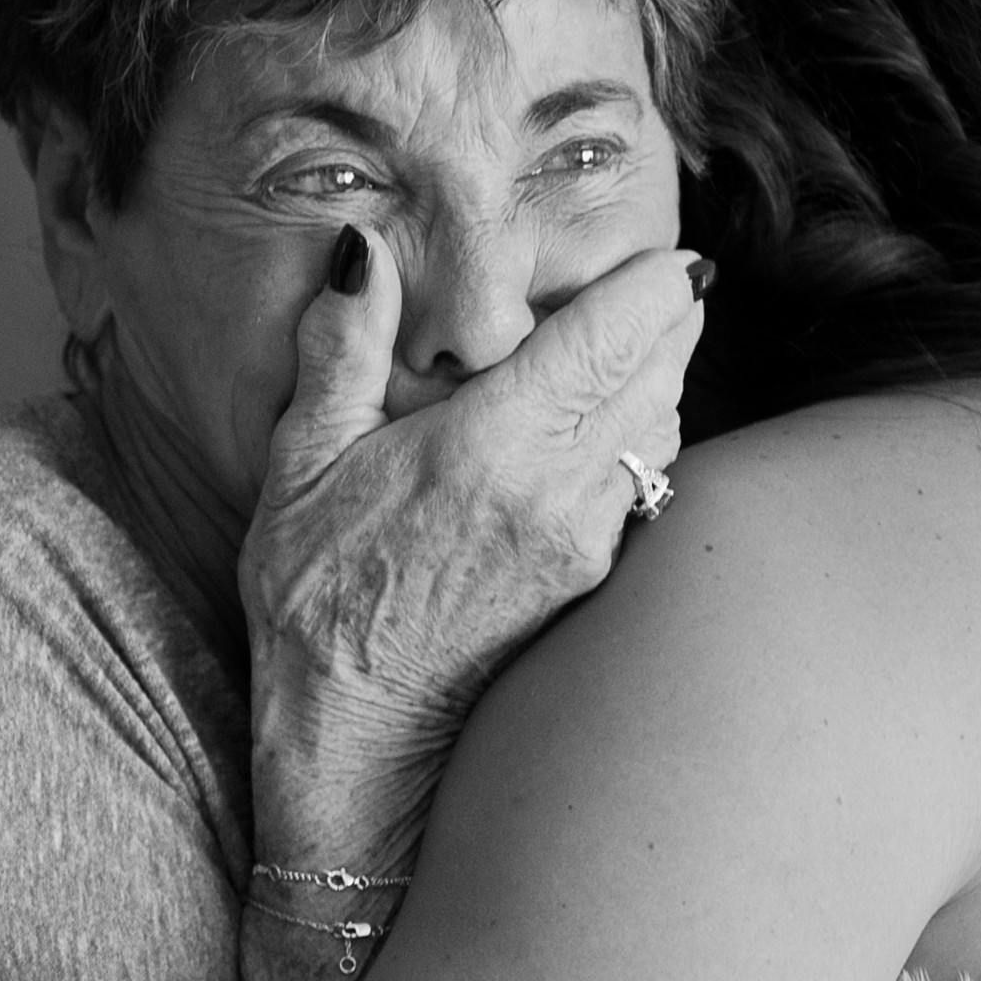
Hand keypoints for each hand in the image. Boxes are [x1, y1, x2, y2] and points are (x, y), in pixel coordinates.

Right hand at [240, 232, 704, 871]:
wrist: (355, 729)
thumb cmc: (316, 594)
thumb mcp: (303, 462)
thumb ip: (341, 348)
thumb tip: (360, 250)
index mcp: (491, 446)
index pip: (609, 339)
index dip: (655, 287)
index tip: (675, 255)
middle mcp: (556, 491)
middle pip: (659, 377)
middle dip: (675, 320)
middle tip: (678, 278)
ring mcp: (584, 540)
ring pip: (662, 432)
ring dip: (666, 378)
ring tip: (651, 336)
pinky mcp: (590, 576)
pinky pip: (644, 484)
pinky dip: (646, 437)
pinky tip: (617, 421)